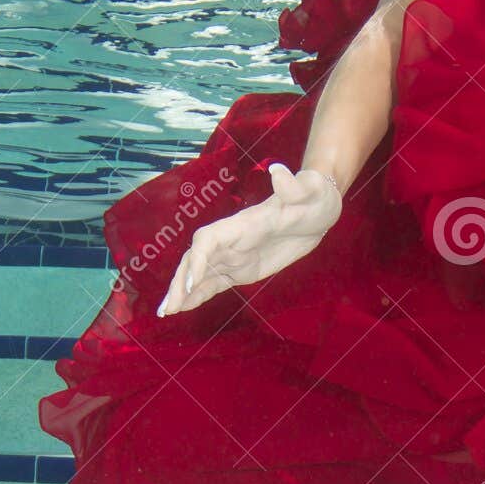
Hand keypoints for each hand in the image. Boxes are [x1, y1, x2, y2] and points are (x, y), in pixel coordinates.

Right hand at [156, 164, 341, 316]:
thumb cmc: (314, 196)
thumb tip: (278, 171)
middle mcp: (232, 239)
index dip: (198, 259)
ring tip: (166, 312)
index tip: (191, 283)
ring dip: (182, 291)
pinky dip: (197, 295)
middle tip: (169, 308)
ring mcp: (234, 255)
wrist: (318, 208)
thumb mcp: (310, 191)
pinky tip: (183, 309)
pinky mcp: (241, 269)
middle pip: (196, 259)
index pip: (209, 239)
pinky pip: (214, 283)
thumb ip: (292, 185)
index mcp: (242, 224)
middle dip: (181, 281)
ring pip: (200, 273)